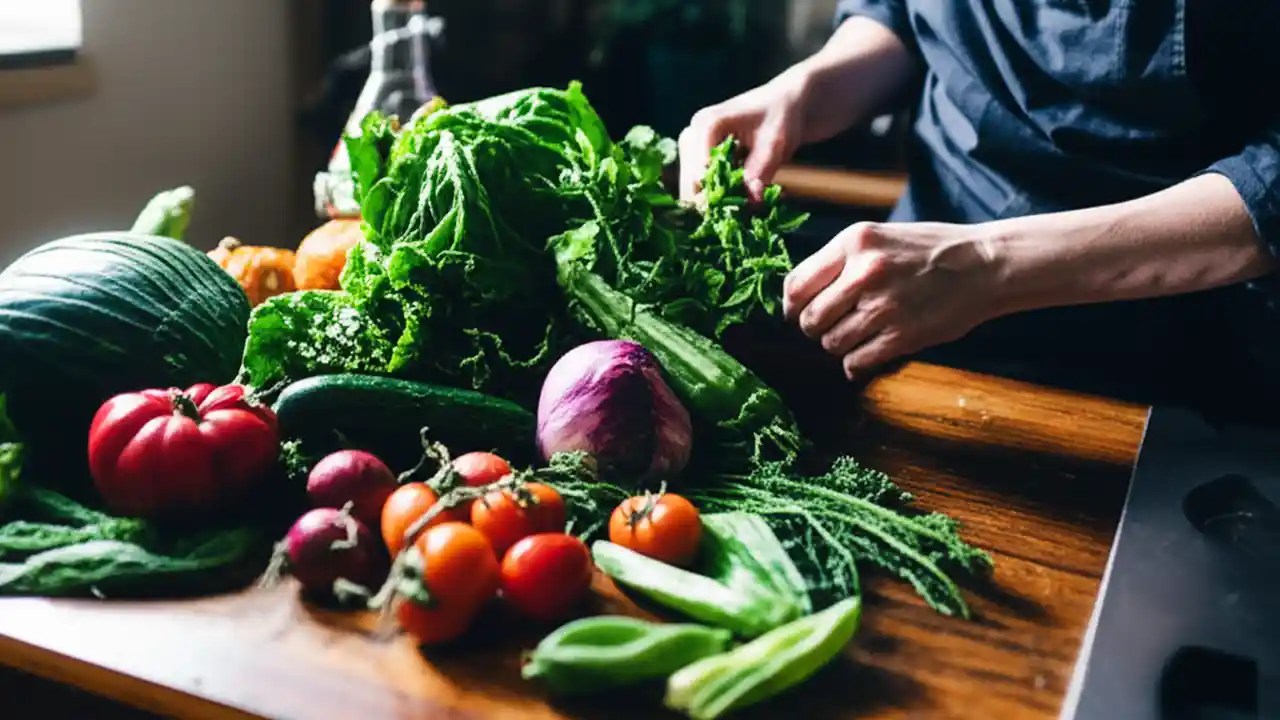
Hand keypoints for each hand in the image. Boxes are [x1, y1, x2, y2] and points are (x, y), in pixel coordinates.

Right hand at [677, 68, 810, 202]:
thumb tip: (752, 200)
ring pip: (693, 189)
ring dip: (716, 202)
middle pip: (690, 185)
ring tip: (741, 210)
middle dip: (713, 204)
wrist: (787, 102)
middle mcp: (692, 135)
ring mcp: (693, 147)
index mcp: (706, 126)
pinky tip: (738, 200)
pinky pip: (702, 186)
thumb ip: (761, 170)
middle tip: (739, 218)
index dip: (715, 199)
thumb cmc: (783, 115)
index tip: (737, 214)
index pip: (699, 174)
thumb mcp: (775, 143)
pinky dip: (719, 197)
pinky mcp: (700, 157)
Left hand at [782, 221, 1002, 379]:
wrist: (984, 265)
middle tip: (830, 327)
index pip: (796, 284)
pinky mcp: (903, 335)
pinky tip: (866, 356)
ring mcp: (884, 305)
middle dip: (815, 329)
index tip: (796, 314)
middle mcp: (864, 272)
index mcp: (854, 242)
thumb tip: (798, 297)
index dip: (790, 305)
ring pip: (831, 343)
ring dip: (838, 346)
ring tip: (855, 337)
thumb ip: (840, 262)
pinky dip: (856, 365)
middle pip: (809, 318)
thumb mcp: (879, 238)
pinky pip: (857, 362)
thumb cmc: (928, 251)